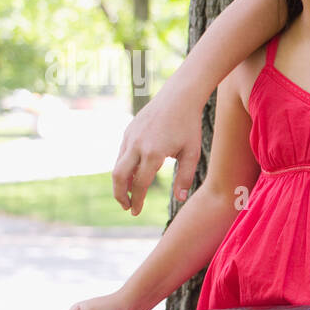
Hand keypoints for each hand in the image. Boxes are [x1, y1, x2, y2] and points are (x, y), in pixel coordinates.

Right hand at [112, 85, 204, 214]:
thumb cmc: (189, 125)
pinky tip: (132, 175)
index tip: (136, 212)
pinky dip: (123, 168)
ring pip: (117, 166)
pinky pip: (121, 154)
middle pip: (119, 177)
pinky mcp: (128, 131)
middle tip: (127, 207)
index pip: (140, 184)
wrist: (179, 97)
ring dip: (120, 183)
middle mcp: (137, 145)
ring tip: (128, 195)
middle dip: (120, 195)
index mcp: (154, 153)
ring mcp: (130, 137)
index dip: (137, 201)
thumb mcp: (192, 152)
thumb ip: (185, 177)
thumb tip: (180, 199)